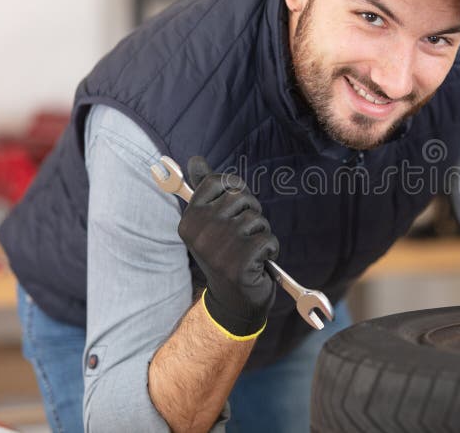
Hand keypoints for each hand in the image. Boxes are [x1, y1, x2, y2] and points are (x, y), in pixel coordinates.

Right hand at [177, 156, 277, 337]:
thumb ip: (205, 190)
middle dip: (252, 212)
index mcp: (189, 220)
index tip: (237, 205)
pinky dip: (270, 249)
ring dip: (262, 233)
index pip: (216, 181)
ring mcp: (217, 248)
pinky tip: (259, 262)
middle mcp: (198, 233)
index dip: (235, 189)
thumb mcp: (212, 222)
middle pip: (240, 197)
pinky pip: (268, 239)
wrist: (235, 300)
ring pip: (257, 218)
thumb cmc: (226, 254)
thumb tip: (195, 160)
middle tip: (245, 234)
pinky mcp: (238, 263)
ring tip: (251, 249)